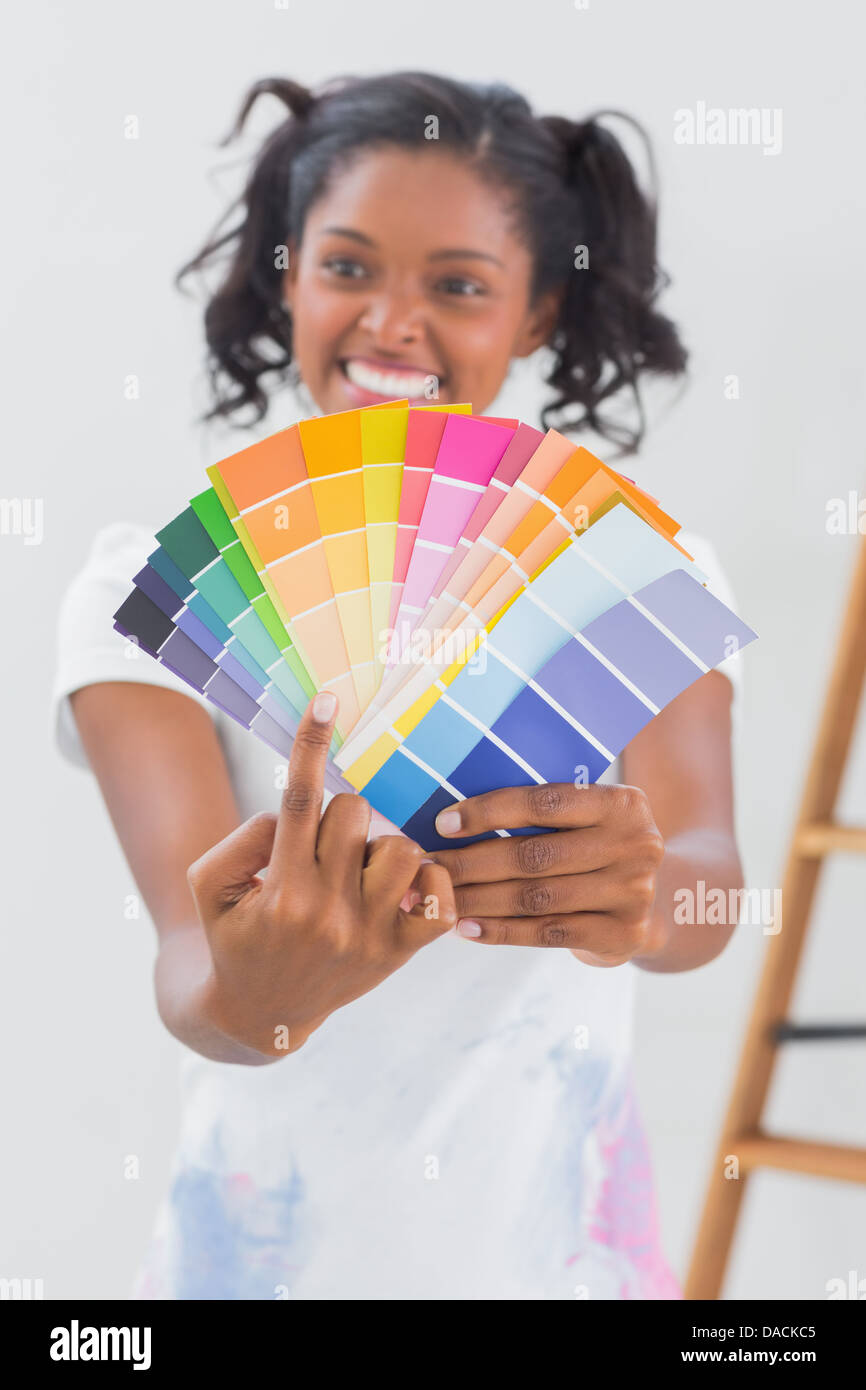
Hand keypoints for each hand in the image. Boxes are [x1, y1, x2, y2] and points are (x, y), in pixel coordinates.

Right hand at [187, 692, 456, 1056]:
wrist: (260, 1013)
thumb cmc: (234, 934)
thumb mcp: (210, 884)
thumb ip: (244, 836)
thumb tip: (295, 813)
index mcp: (280, 890)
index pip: (300, 803)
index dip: (313, 746)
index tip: (328, 700)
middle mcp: (328, 912)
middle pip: (354, 813)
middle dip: (338, 817)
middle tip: (322, 850)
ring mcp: (370, 936)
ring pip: (401, 846)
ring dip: (379, 846)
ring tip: (358, 871)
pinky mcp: (400, 954)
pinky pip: (440, 896)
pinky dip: (428, 879)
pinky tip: (399, 888)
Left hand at [430, 783, 664, 966]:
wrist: (661, 896)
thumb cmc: (597, 845)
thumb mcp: (588, 816)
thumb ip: (541, 811)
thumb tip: (453, 816)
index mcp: (622, 803)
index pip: (544, 802)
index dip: (488, 812)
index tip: (442, 823)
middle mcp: (635, 845)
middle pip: (534, 855)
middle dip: (471, 862)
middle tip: (428, 867)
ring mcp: (633, 893)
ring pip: (535, 897)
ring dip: (477, 900)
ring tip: (438, 900)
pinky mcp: (622, 935)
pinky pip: (547, 933)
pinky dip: (501, 931)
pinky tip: (466, 928)